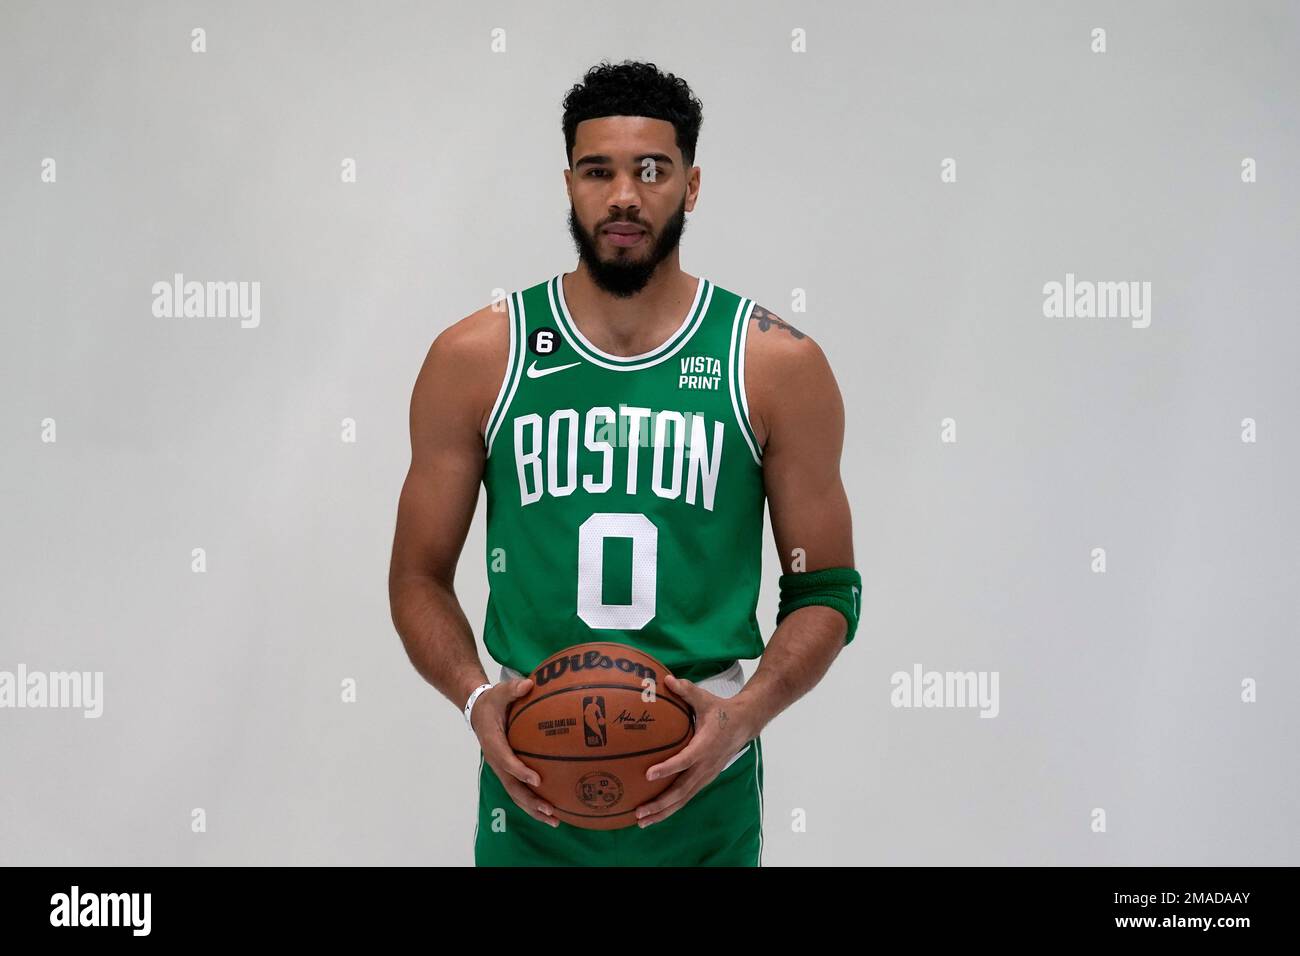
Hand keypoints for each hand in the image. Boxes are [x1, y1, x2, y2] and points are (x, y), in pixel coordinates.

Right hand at [470, 678, 558, 827]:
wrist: (478, 712)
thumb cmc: (493, 702)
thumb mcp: (500, 691)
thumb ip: (513, 688)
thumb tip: (529, 683)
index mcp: (493, 742)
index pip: (506, 760)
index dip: (520, 771)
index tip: (537, 780)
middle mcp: (496, 760)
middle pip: (512, 786)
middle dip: (531, 800)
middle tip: (550, 809)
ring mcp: (501, 769)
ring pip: (516, 794)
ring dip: (534, 809)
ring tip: (555, 820)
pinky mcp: (507, 772)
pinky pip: (520, 791)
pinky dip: (533, 803)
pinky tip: (552, 811)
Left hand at [633, 674, 756, 827]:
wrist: (745, 724)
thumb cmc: (721, 711)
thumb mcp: (704, 698)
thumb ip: (686, 690)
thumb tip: (666, 679)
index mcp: (705, 746)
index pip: (684, 760)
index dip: (667, 768)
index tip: (648, 774)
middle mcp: (706, 766)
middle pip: (681, 790)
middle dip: (659, 803)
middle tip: (639, 812)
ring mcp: (706, 776)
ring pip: (683, 799)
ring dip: (662, 812)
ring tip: (641, 821)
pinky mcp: (704, 780)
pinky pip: (686, 797)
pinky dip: (670, 808)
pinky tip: (653, 814)